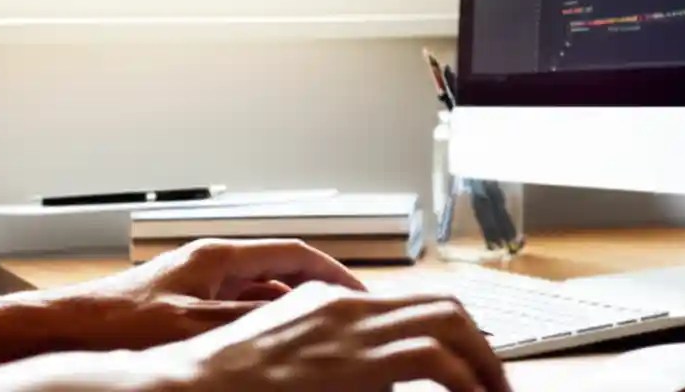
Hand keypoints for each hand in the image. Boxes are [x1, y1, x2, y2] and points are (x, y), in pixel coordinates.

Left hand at [67, 238, 364, 351]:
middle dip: (318, 290)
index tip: (361, 294)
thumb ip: (253, 318)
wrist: (66, 331)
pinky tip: (267, 342)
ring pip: (260, 289)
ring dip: (289, 307)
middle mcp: (213, 261)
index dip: (335, 273)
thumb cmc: (121, 324)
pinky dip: (260, 319)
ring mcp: (198, 281)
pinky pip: (237, 305)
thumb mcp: (199, 325)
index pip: (296, 253)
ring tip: (316, 332)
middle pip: (282, 269)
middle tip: (347, 315)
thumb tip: (304, 317)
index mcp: (221, 256)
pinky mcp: (184, 301)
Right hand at [174, 288, 510, 391]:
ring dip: (483, 362)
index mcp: (331, 302)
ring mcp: (354, 328)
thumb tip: (370, 377)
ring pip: (449, 323)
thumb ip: (327, 351)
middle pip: (442, 306)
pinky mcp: (356, 360)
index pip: (413, 303)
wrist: (188, 386)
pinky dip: (466, 380)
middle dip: (481, 343)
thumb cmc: (224, 380)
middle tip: (496, 381)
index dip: (453, 330)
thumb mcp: (282, 349)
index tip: (473, 362)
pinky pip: (433, 359)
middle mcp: (348, 306)